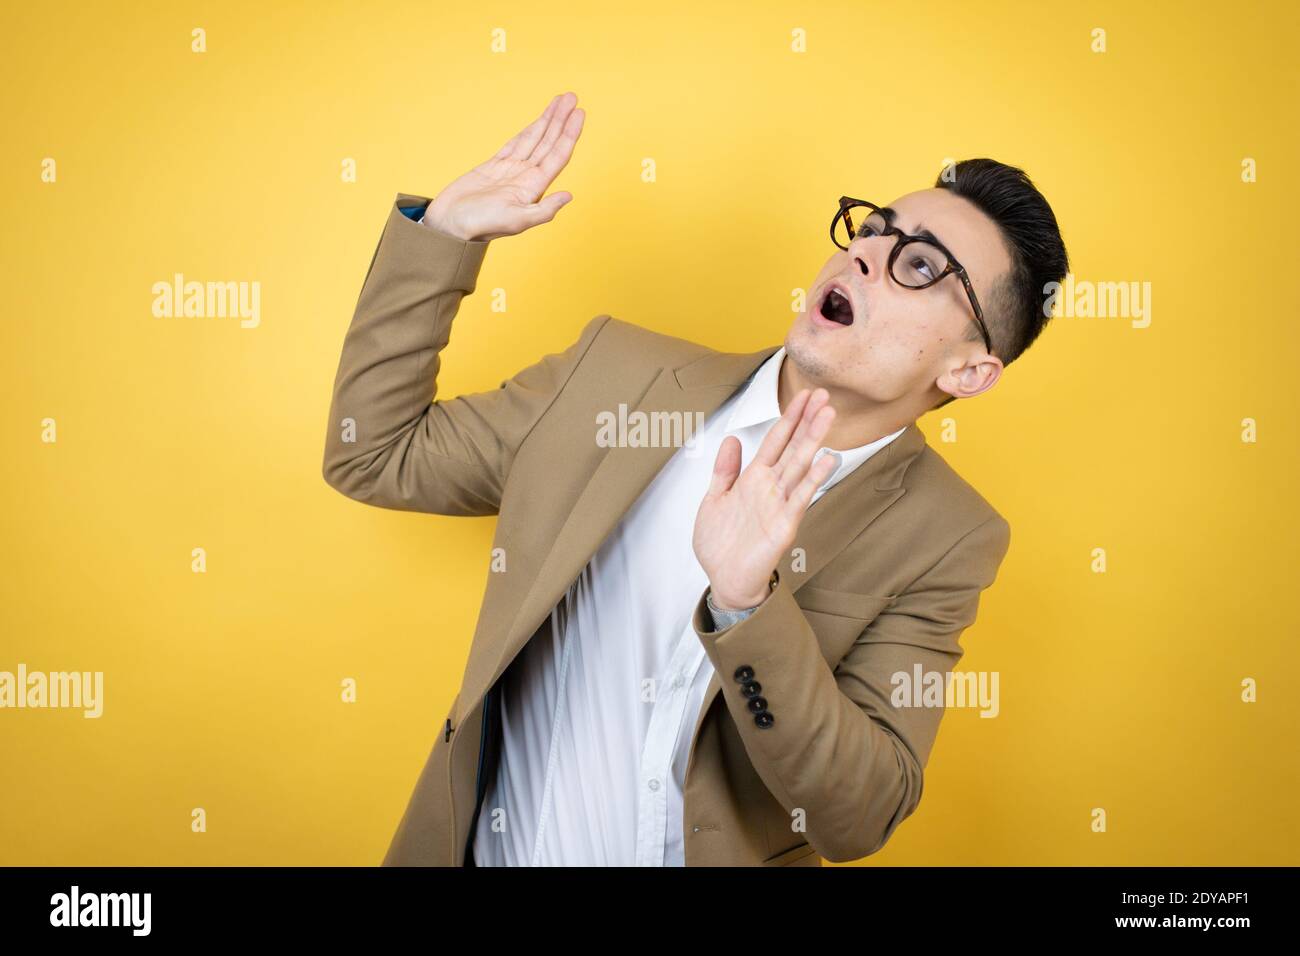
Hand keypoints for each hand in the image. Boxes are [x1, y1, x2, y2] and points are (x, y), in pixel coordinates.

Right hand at [422, 92, 585, 241]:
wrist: (450, 225)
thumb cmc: (480, 226)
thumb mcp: (515, 221)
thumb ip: (543, 211)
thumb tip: (568, 195)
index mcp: (534, 188)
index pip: (558, 155)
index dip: (570, 134)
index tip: (580, 113)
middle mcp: (526, 177)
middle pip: (549, 142)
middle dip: (561, 120)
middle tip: (572, 96)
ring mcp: (511, 170)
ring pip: (534, 139)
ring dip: (548, 120)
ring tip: (561, 100)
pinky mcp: (494, 166)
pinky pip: (516, 143)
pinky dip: (528, 130)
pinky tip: (538, 121)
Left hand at [692, 388, 837, 609]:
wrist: (724, 580)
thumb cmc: (720, 545)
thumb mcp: (714, 499)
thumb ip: (725, 470)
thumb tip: (731, 440)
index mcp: (753, 479)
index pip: (775, 441)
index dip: (788, 418)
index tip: (803, 397)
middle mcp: (770, 487)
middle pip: (793, 447)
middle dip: (807, 420)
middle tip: (823, 395)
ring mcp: (780, 504)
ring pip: (800, 465)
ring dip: (814, 439)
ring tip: (827, 415)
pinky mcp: (785, 524)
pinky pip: (800, 497)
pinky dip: (814, 478)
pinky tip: (828, 459)